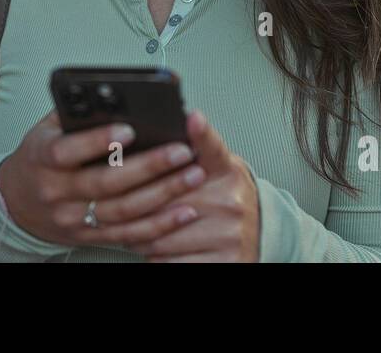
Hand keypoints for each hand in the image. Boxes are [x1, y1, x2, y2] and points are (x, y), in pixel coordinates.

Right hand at [0, 109, 209, 247]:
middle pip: (105, 182)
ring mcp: (73, 218)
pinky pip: (129, 234)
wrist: (16, 203)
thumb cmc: (39, 158)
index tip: (129, 129)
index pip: (68, 151)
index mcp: (43, 158)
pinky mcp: (89, 236)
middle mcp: (57, 191)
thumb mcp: (46, 129)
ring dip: (162, 194)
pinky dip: (159, 225)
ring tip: (192, 175)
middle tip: (181, 151)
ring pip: (123, 210)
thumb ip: (76, 114)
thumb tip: (111, 96)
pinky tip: (184, 211)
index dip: (97, 141)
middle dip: (148, 167)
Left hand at [129, 110, 260, 261]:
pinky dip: (155, 258)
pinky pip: (173, 263)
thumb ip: (198, 148)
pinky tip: (151, 249)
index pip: (212, 147)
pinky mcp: (226, 261)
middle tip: (118, 204)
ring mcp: (229, 234)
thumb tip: (182, 118)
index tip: (193, 117)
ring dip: (140, 236)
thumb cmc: (227, 196)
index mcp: (227, 171)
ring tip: (129, 230)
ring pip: (164, 237)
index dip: (202, 132)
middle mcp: (231, 200)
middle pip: (167, 200)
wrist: (262, 232)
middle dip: (137, 206)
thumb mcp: (218, 166)